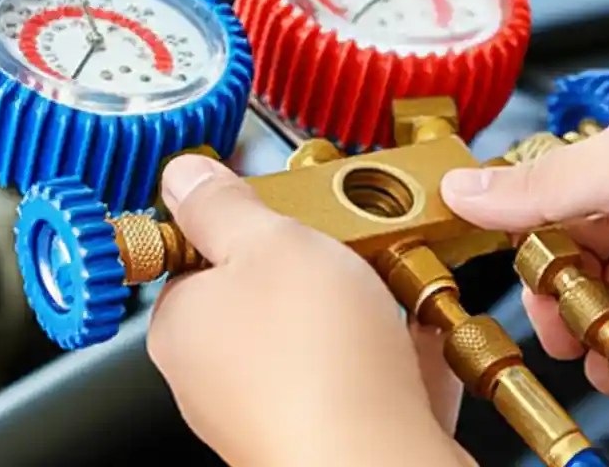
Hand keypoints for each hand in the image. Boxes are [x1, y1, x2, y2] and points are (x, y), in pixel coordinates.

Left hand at [148, 155, 469, 466]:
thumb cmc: (317, 370)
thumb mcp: (269, 242)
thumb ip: (225, 204)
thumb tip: (186, 174)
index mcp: (185, 323)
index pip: (202, 253)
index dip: (251, 220)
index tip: (290, 205)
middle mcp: (220, 374)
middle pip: (269, 291)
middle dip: (322, 261)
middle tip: (355, 240)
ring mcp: (275, 408)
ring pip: (324, 337)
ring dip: (366, 307)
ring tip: (399, 286)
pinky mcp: (329, 434)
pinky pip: (366, 378)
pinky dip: (396, 355)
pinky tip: (423, 338)